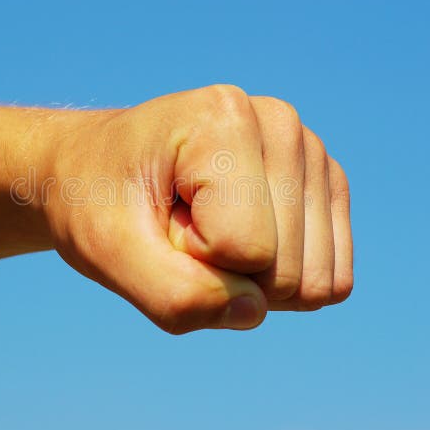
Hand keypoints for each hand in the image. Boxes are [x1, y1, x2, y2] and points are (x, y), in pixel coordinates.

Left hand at [42, 84, 352, 333]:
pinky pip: (332, 276)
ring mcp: (310, 152)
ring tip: (204, 224)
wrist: (98, 170)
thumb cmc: (97, 203)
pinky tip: (238, 231)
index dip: (192, 259)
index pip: (248, 249)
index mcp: (224, 118)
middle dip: (223, 270)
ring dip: (250, 275)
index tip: (158, 219)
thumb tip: (255, 310)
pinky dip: (278, 275)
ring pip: (314, 279)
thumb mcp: (108, 254)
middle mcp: (279, 123)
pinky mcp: (325, 184)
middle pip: (287, 270)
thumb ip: (176, 295)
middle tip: (177, 224)